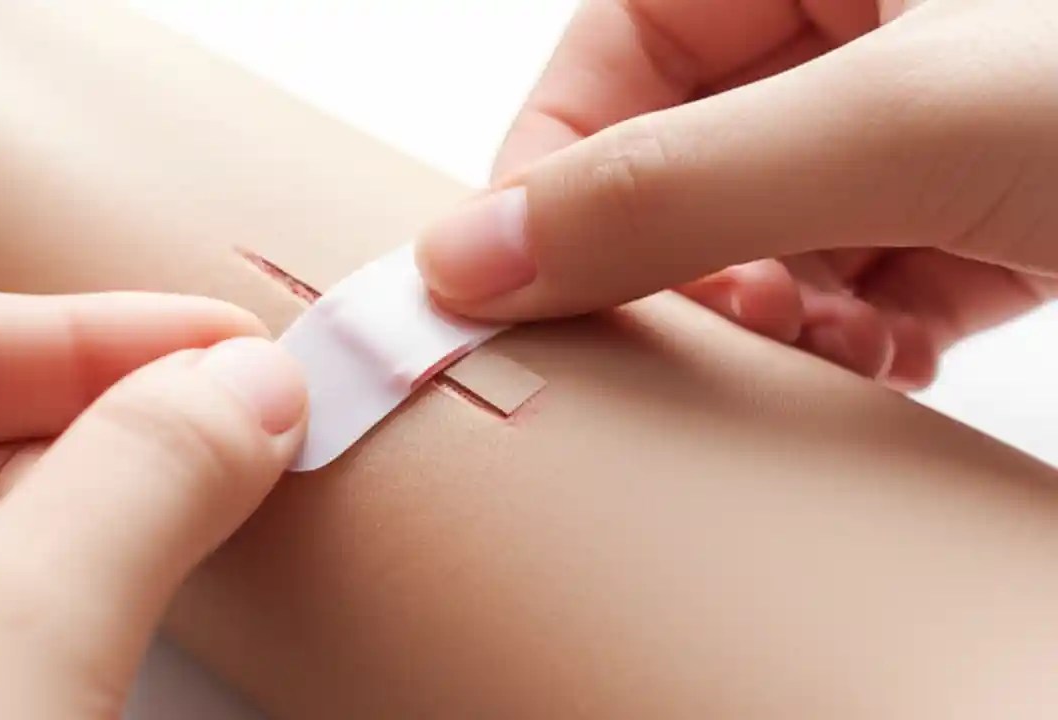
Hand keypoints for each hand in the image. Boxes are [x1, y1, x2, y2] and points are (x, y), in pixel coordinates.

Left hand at [0, 291, 305, 718]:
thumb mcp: (5, 642)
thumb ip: (134, 484)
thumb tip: (247, 387)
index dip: (79, 338)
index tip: (219, 347)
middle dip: (91, 437)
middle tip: (231, 438)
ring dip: (83, 525)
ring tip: (195, 516)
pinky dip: (52, 605)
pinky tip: (123, 602)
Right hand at [417, 0, 1057, 388]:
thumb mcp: (906, 122)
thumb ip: (675, 187)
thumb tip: (473, 254)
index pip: (618, 46)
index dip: (556, 163)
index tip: (523, 283)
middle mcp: (870, 27)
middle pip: (685, 154)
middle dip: (687, 263)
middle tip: (717, 322)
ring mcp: (929, 126)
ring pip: (769, 233)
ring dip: (774, 319)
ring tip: (828, 351)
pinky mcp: (994, 212)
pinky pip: (866, 283)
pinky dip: (858, 343)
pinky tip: (889, 362)